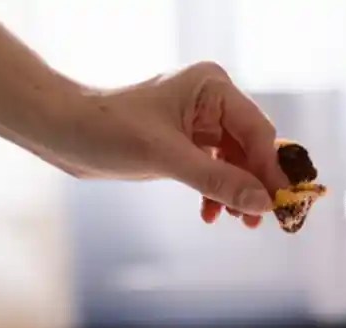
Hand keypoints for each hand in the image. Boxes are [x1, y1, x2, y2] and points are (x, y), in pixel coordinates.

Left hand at [47, 62, 288, 225]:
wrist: (63, 132)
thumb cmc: (107, 130)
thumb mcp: (166, 158)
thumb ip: (218, 181)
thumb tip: (262, 203)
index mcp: (213, 87)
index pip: (258, 131)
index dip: (271, 170)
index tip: (282, 205)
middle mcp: (212, 100)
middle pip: (253, 148)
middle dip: (256, 185)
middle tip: (263, 221)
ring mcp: (201, 121)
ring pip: (238, 162)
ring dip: (239, 193)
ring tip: (240, 223)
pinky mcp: (188, 141)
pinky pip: (217, 169)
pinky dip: (217, 193)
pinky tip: (210, 215)